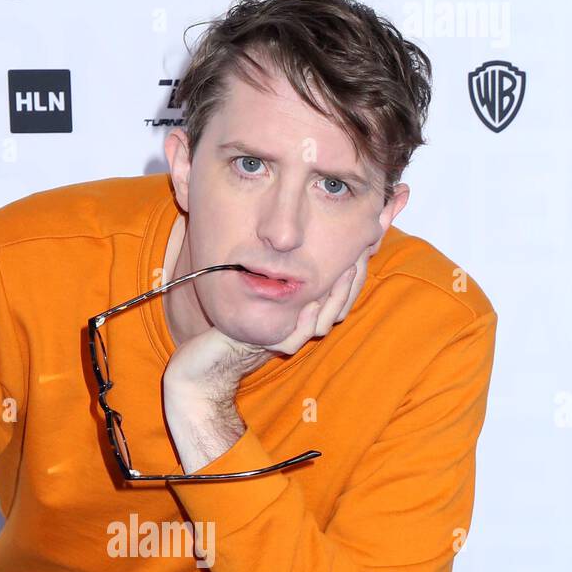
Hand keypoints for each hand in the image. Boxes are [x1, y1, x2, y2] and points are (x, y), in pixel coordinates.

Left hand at [163, 235, 379, 394]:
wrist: (199, 359)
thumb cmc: (219, 306)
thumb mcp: (248, 262)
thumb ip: (273, 237)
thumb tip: (307, 213)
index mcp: (302, 301)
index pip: (341, 283)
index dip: (357, 260)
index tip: (372, 230)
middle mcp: (299, 321)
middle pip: (340, 300)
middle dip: (354, 274)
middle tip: (365, 247)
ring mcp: (287, 335)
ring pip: (325, 320)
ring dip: (336, 296)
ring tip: (343, 271)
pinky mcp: (272, 347)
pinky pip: (297, 337)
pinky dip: (306, 321)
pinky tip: (309, 305)